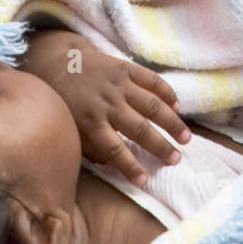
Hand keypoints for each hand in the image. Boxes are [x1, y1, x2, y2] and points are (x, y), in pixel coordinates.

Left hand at [20, 27, 189, 184]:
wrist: (57, 63)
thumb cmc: (64, 103)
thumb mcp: (69, 128)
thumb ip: (89, 148)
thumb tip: (111, 164)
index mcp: (90, 121)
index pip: (114, 149)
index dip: (130, 167)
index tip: (145, 181)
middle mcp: (106, 103)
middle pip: (139, 129)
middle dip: (160, 146)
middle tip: (176, 160)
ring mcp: (118, 84)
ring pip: (152, 105)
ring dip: (171, 122)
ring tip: (185, 138)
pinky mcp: (125, 67)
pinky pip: (151, 80)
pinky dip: (167, 93)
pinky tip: (178, 107)